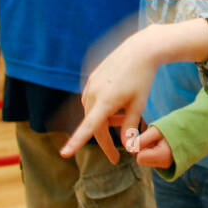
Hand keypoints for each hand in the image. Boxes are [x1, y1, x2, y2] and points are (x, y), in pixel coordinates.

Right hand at [62, 19, 207, 162]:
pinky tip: (118, 105)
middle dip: (105, 141)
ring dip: (106, 123)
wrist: (139, 50)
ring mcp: (90, 85)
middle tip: (116, 157)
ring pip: (94, 114)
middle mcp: (93, 93)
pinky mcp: (90, 80)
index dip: (76, 142)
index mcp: (105, 101)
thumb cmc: (142, 78)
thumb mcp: (139, 105)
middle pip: (94, 126)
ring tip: (124, 117)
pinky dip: (104, 110)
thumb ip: (130, 126)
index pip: (88, 127)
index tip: (65, 154)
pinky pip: (93, 102)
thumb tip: (127, 147)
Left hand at [126, 125, 173, 168]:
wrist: (187, 130)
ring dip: (149, 149)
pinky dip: (153, 152)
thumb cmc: (171, 127)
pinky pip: (151, 159)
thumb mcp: (155, 130)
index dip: (141, 146)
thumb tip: (129, 150)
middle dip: (145, 148)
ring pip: (145, 159)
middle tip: (156, 139)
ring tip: (160, 141)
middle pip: (142, 159)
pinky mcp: (166, 164)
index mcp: (163, 156)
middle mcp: (165, 164)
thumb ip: (141, 141)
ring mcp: (166, 165)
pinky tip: (162, 145)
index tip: (151, 138)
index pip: (139, 157)